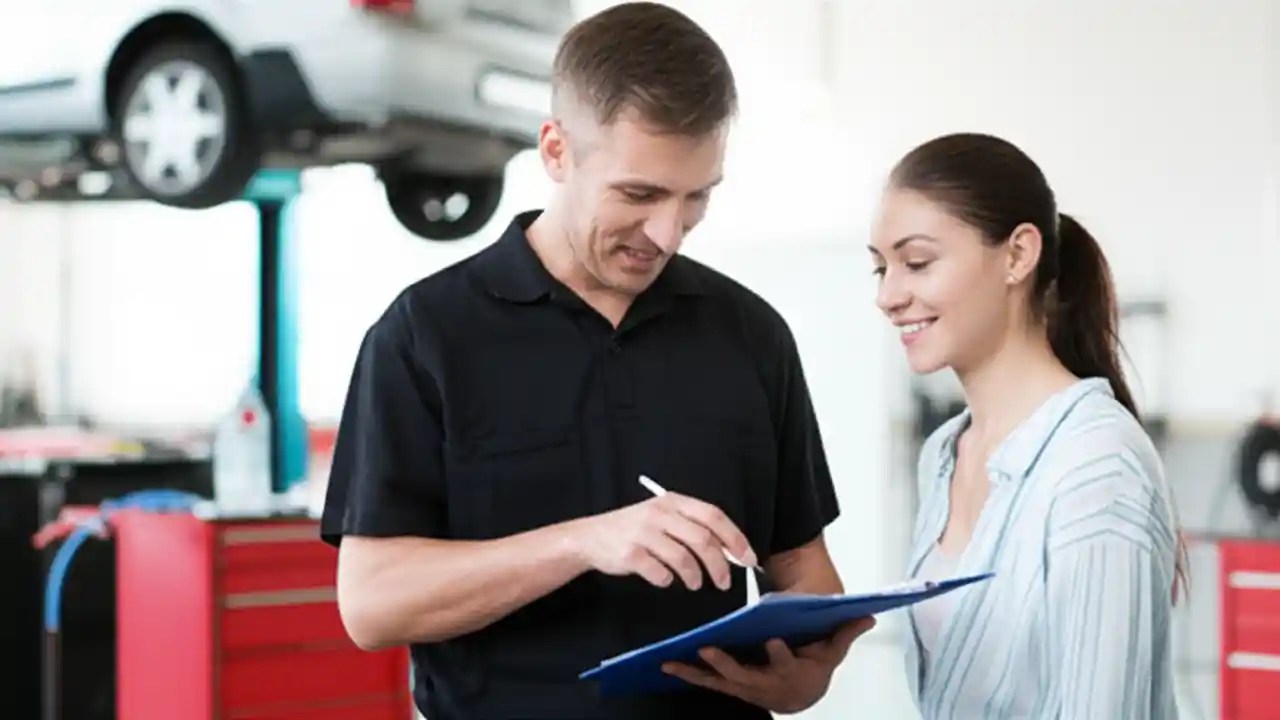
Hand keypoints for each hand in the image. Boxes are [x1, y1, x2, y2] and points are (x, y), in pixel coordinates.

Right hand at [571, 491, 753, 590]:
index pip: (713, 516)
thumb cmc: (635, 530)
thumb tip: (730, 552)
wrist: (591, 537)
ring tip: (694, 584)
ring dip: (695, 577)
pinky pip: (659, 572)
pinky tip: (664, 579)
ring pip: (683, 558)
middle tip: (725, 583)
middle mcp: (659, 513)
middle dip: (720, 565)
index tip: (748, 558)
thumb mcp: (663, 517)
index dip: (735, 538)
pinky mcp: (630, 554)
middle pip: (702, 539)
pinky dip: (667, 580)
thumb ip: (693, 528)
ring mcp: (643, 533)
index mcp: (673, 502)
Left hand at [660, 616, 875, 712]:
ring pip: (720, 682)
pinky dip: (688, 675)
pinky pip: (708, 682)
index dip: (780, 655)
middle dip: (727, 664)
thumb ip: (845, 632)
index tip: (773, 641)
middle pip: (746, 676)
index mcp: (793, 672)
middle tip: (708, 649)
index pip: (788, 664)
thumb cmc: (814, 667)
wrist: (801, 695)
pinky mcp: (731, 687)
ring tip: (673, 662)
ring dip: (697, 673)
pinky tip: (665, 665)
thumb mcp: (832, 650)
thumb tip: (867, 615)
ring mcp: (746, 688)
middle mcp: (767, 685)